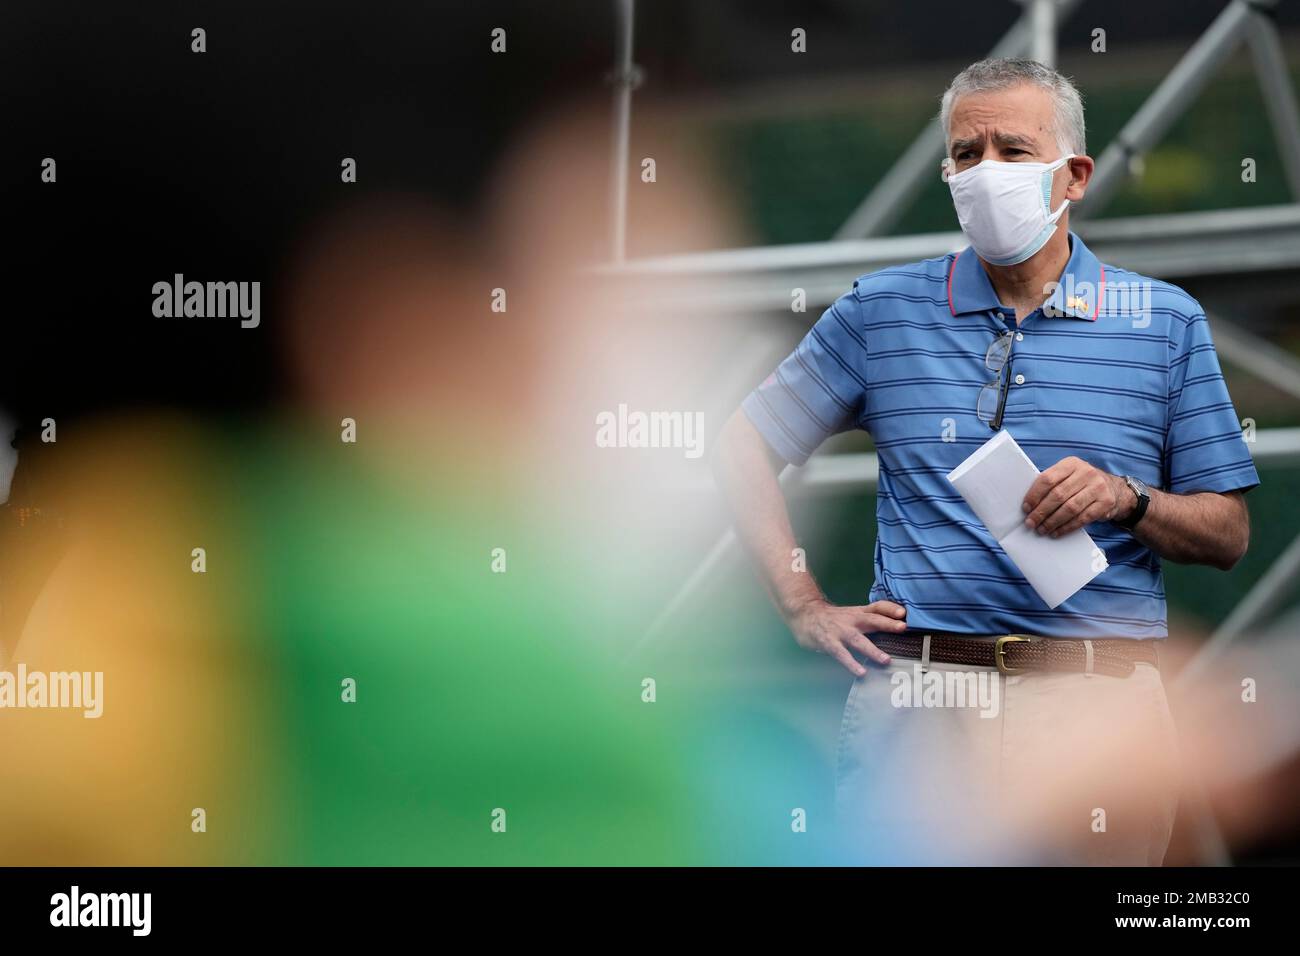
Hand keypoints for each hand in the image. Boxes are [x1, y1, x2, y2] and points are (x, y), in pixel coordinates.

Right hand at [785, 598, 906, 676]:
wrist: (804, 613)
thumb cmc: (832, 618)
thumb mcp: (851, 614)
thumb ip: (869, 620)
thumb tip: (893, 630)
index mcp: (859, 613)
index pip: (877, 607)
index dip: (890, 608)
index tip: (903, 612)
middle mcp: (852, 620)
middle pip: (872, 619)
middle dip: (887, 623)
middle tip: (903, 627)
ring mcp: (840, 631)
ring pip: (858, 640)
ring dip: (873, 650)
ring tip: (886, 660)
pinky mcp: (829, 643)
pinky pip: (841, 654)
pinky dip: (851, 663)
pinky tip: (861, 673)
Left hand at [1022, 456, 1131, 537]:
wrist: (1115, 489)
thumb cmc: (1083, 484)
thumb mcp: (1069, 476)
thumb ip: (1053, 484)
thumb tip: (1030, 504)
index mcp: (1071, 463)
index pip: (1048, 479)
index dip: (1034, 495)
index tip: (1026, 508)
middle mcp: (1086, 473)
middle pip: (1058, 495)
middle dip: (1041, 512)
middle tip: (1031, 523)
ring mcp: (1098, 487)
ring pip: (1070, 508)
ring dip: (1053, 521)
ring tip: (1042, 529)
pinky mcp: (1106, 502)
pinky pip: (1082, 518)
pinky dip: (1067, 527)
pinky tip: (1057, 532)